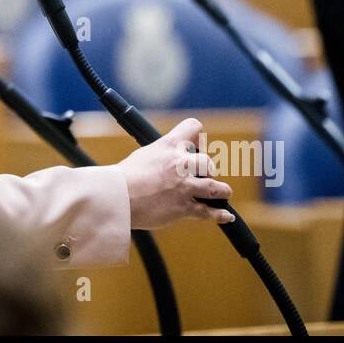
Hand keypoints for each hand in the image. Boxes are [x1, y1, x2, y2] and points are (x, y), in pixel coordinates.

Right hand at [116, 117, 233, 230]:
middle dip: (207, 169)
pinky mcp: (184, 207)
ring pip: (216, 187)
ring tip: (223, 192)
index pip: (194, 127)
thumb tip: (166, 160)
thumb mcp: (144, 155)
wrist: (117, 198)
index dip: (197, 136)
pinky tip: (226, 216)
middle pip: (208, 161)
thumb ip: (161, 155)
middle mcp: (181, 163)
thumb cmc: (123, 177)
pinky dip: (220, 214)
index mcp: (169, 145)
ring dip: (221, 190)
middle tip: (200, 176)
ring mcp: (185, 186)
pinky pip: (209, 212)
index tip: (195, 144)